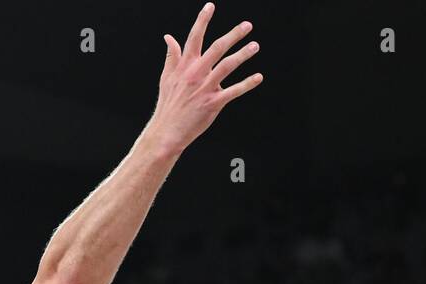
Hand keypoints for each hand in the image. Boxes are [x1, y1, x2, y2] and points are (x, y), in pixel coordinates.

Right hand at [145, 4, 262, 155]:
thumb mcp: (167, 77)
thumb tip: (169, 37)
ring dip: (243, 54)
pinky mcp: (213, 103)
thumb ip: (171, 56)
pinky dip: (247, 84)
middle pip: (217, 48)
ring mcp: (205, 88)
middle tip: (248, 25)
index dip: (202, 20)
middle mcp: (195, 73)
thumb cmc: (168, 104)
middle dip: (233, 35)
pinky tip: (259, 77)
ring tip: (255, 46)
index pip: (194, 37)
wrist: (167, 130)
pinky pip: (234, 91)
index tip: (210, 6)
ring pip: (227, 66)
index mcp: (185, 65)